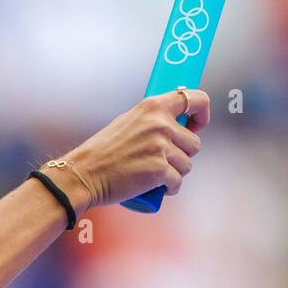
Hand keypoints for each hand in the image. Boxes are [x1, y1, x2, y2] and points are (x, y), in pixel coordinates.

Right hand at [61, 89, 210, 208]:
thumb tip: (177, 123)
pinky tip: (156, 187)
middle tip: (161, 160)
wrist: (84, 174)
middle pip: (194, 143)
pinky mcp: (159, 170)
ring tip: (154, 174)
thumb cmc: (103, 151)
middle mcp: (159, 124)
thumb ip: (152, 119)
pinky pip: (177, 182)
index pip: (195, 99)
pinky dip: (169, 188)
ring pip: (187, 165)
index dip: (202, 113)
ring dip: (175, 173)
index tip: (197, 124)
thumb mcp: (129, 122)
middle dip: (181, 155)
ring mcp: (160, 147)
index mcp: (153, 106)